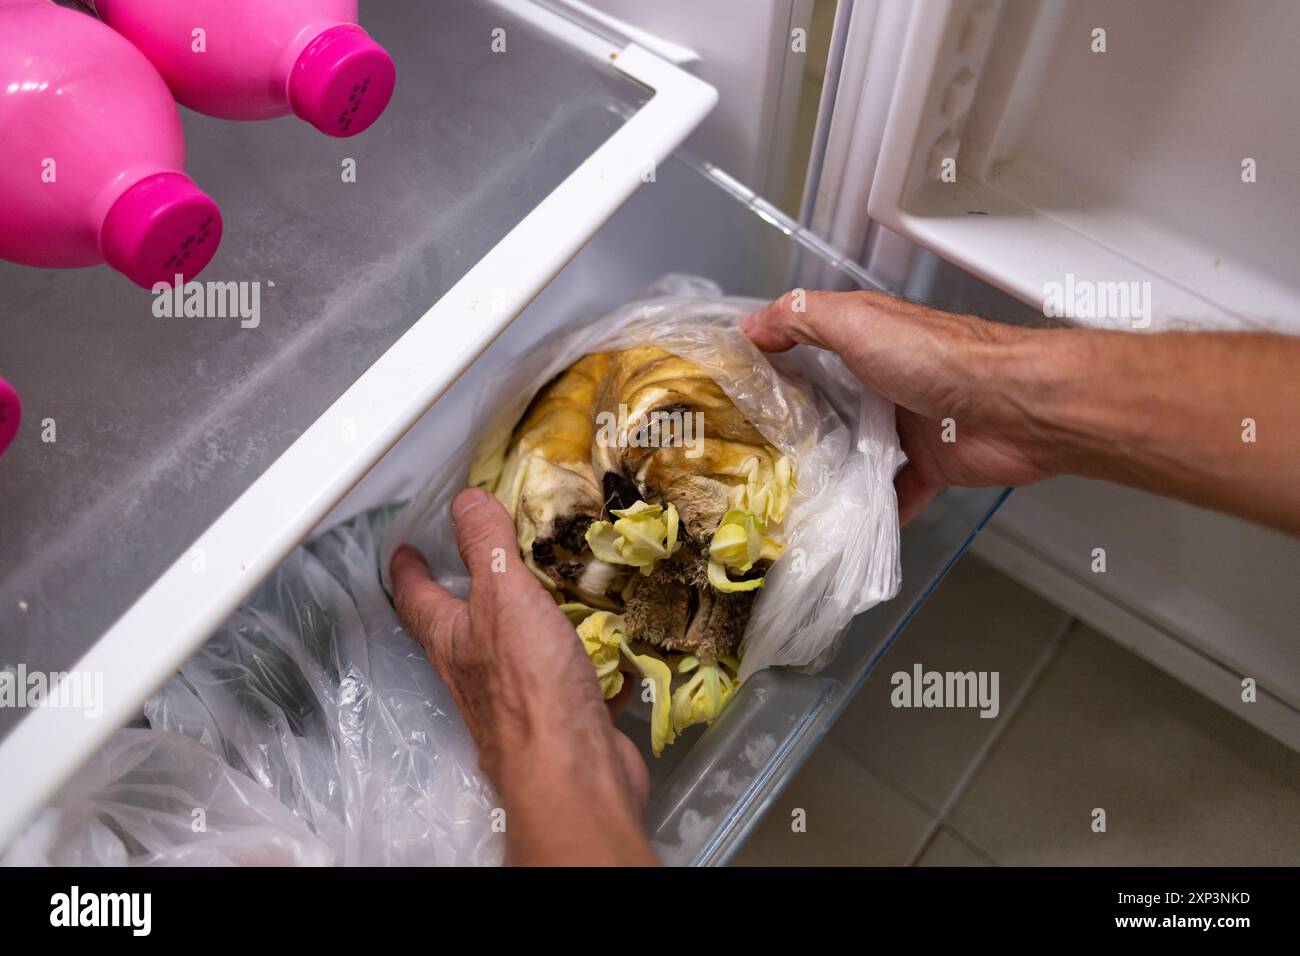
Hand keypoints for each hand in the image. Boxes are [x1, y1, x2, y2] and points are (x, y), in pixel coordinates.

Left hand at [390, 487, 655, 865]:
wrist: (573, 772)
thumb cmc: (529, 688)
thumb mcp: (503, 598)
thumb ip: (486, 546)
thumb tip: (464, 500)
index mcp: (453, 639)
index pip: (417, 596)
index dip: (408, 569)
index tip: (402, 549)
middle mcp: (477, 671)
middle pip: (461, 625)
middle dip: (468, 593)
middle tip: (480, 559)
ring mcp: (519, 698)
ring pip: (517, 649)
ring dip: (532, 620)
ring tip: (555, 586)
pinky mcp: (562, 715)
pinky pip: (570, 676)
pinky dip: (585, 656)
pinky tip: (609, 643)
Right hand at [742, 290, 1053, 522]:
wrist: (1016, 406)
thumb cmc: (939, 357)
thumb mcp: (856, 321)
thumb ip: (800, 318)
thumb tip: (748, 328)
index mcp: (864, 339)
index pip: (803, 348)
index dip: (767, 365)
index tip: (726, 395)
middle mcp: (882, 380)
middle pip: (825, 405)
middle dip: (789, 428)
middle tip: (740, 458)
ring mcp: (905, 425)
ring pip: (854, 452)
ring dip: (824, 472)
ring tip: (778, 497)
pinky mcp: (928, 465)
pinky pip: (894, 494)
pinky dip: (872, 512)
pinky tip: (839, 530)